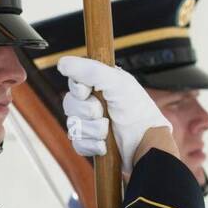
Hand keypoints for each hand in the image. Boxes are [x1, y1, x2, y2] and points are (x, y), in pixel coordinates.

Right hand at [57, 55, 174, 174]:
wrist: (145, 143)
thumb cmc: (136, 110)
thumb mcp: (117, 83)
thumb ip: (90, 71)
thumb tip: (62, 62)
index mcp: (100, 85)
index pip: (74, 82)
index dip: (77, 88)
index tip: (87, 91)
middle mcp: (94, 102)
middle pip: (69, 103)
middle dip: (86, 111)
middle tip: (103, 113)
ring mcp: (91, 124)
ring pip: (72, 125)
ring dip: (92, 129)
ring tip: (108, 130)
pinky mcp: (91, 144)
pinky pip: (77, 143)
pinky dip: (91, 145)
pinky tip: (105, 145)